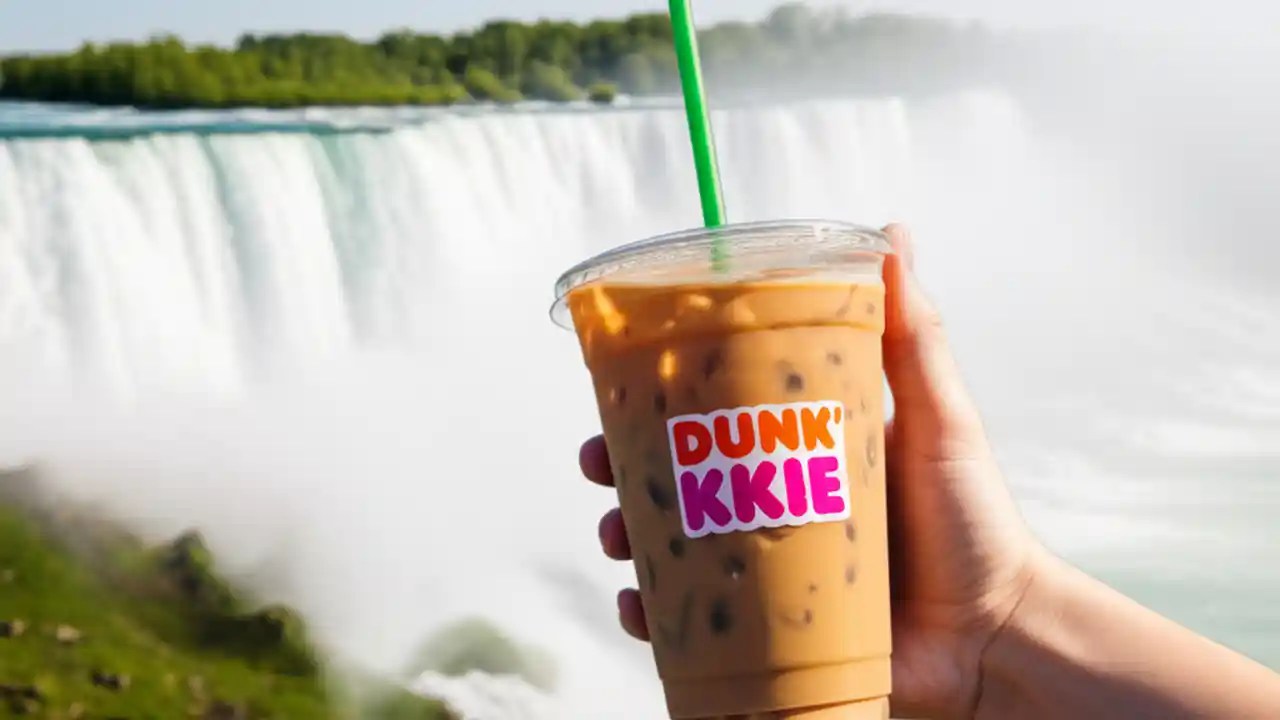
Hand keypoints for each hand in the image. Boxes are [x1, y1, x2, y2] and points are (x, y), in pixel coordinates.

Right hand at [578, 224, 1043, 719]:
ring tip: (616, 539)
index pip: (711, 422)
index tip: (619, 396)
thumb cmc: (974, 521)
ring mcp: (763, 573)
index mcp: (799, 455)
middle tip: (599, 467)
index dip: (655, 409)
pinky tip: (638, 609)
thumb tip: (892, 232)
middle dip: (623, 474)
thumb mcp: (937, 417)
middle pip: (676, 484)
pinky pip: (692, 624)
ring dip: (627, 540)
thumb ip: (913, 334)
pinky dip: (653, 617)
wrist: (995, 638)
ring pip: (670, 551)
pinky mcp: (765, 634)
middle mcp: (772, 509)